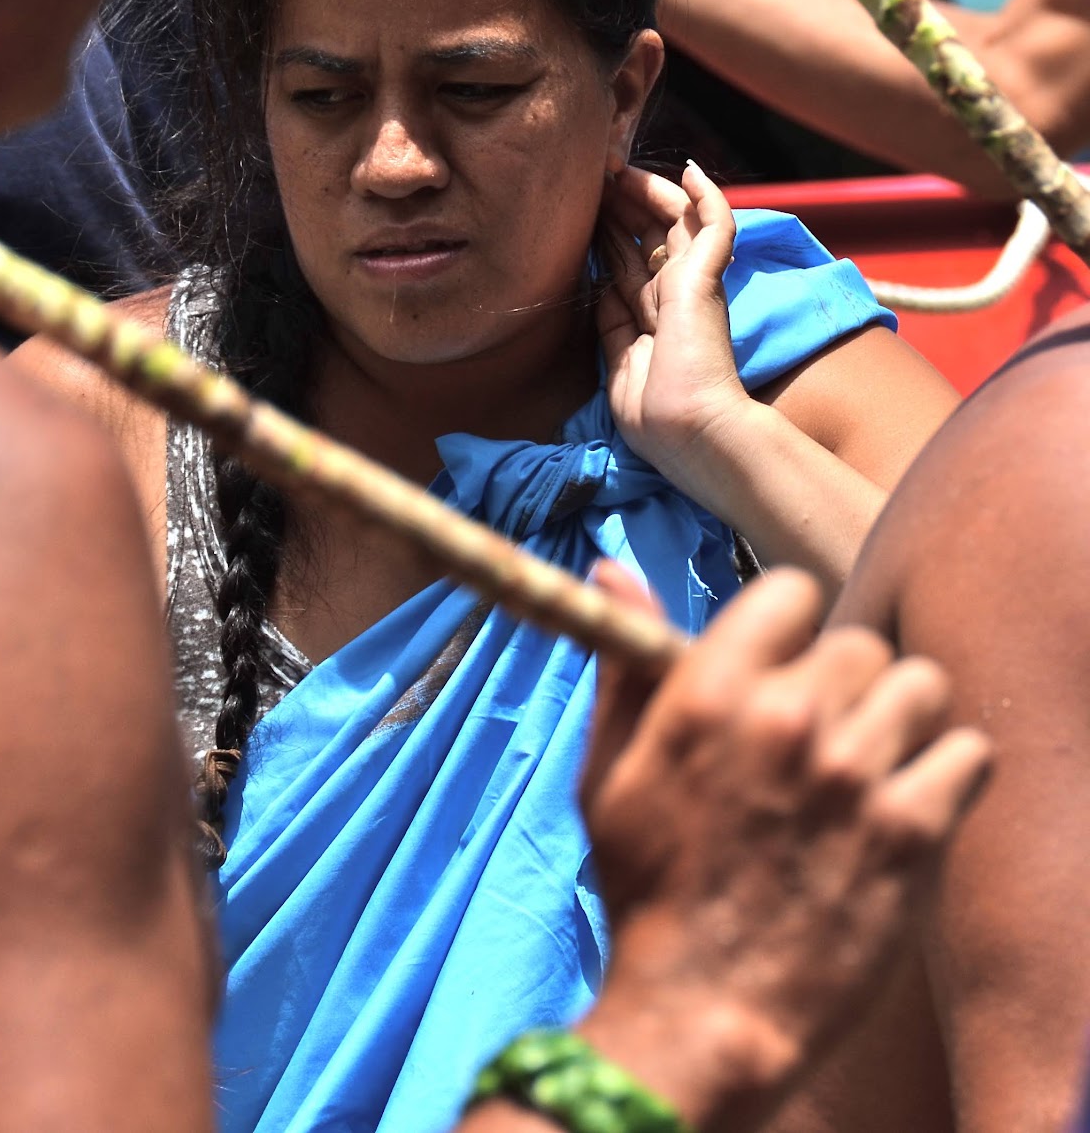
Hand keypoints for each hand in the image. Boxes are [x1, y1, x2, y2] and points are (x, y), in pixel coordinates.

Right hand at [573, 563, 992, 1132]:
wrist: (701, 1012)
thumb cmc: (643, 888)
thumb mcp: (607, 766)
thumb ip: (624, 663)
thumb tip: (612, 565)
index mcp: (708, 691)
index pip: (790, 592)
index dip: (789, 628)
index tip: (784, 668)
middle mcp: (785, 717)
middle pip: (861, 644)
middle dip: (844, 683)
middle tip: (825, 735)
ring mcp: (855, 774)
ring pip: (923, 687)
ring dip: (902, 719)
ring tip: (875, 763)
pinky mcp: (913, 834)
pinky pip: (969, 753)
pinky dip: (949, 773)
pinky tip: (910, 803)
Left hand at [596, 162, 747, 491]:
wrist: (688, 429)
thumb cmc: (654, 412)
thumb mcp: (618, 363)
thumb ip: (611, 324)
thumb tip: (600, 287)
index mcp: (651, 319)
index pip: (627, 264)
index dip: (606, 235)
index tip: (580, 211)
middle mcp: (672, 296)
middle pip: (646, 237)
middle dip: (619, 205)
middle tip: (593, 176)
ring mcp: (692, 284)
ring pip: (675, 221)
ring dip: (647, 190)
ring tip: (618, 166)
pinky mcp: (707, 277)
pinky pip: (716, 225)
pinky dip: (707, 195)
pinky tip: (690, 169)